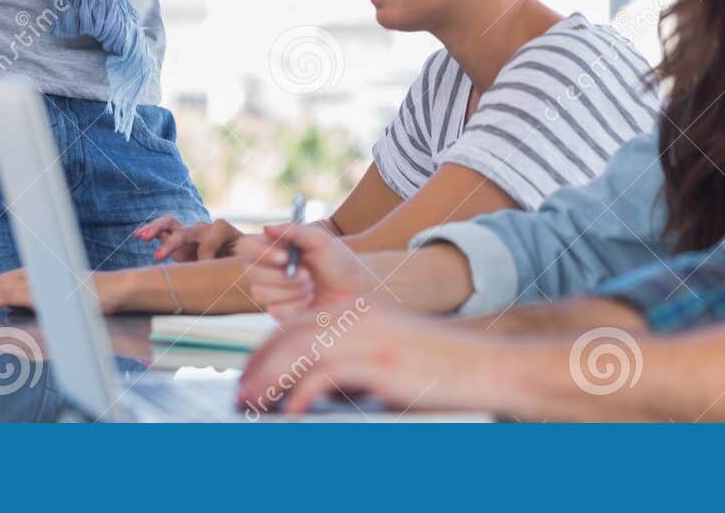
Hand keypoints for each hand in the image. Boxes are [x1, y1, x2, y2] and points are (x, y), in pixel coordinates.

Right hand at [135, 215, 246, 261]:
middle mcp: (204, 229)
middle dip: (173, 242)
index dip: (207, 254)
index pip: (211, 237)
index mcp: (223, 231)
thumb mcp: (243, 262)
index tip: (206, 267)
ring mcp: (189, 233)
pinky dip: (151, 230)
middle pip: (189, 230)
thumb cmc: (243, 261)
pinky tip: (138, 234)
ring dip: (157, 228)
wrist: (240, 256)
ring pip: (171, 224)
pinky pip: (163, 231)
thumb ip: (233, 264)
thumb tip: (217, 271)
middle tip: (159, 258)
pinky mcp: (177, 239)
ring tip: (143, 236)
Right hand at [234, 222, 373, 320]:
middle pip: (251, 273)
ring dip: (292, 291)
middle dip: (282, 276)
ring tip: (311, 285)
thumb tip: (266, 227)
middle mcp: (266, 269)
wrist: (356, 289)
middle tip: (308, 275)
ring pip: (261, 294)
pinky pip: (275, 312)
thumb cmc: (338, 260)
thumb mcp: (321, 240)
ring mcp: (270, 292)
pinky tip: (310, 300)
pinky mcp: (279, 312)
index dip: (260, 253)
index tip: (284, 257)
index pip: (246, 247)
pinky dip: (296, 306)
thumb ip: (295, 231)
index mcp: (272, 247)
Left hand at [237, 303, 500, 416]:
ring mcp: (368, 336)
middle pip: (288, 336)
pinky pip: (328, 374)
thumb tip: (305, 394)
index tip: (245, 378)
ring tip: (252, 408)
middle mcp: (356, 316)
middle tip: (239, 398)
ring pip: (299, 351)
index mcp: (355, 310)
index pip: (293, 325)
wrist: (484, 364)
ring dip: (269, 381)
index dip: (262, 352)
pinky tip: (292, 414)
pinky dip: (304, 394)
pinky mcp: (381, 361)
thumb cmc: (438, 369)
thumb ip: (347, 367)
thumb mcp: (384, 359)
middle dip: (257, 368)